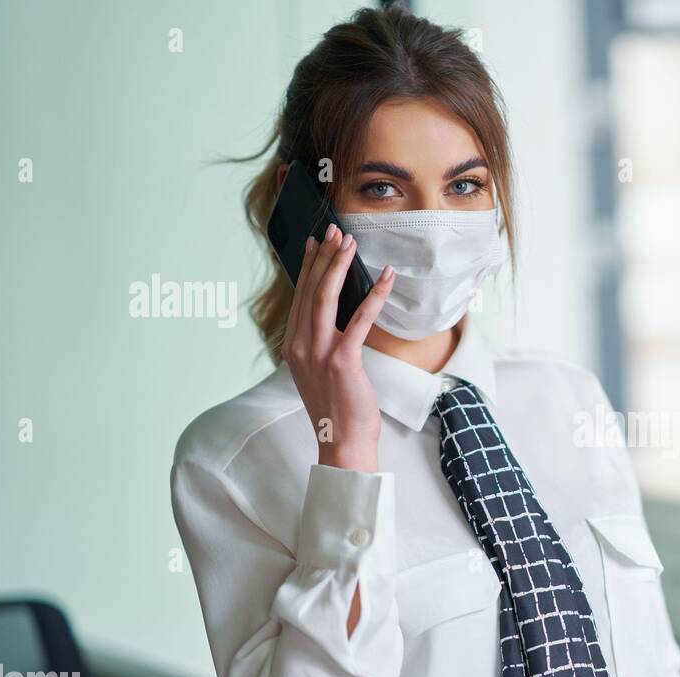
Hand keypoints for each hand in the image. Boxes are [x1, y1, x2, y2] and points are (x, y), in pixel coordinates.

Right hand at [283, 222, 394, 471]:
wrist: (341, 441)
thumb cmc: (338, 408)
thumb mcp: (322, 371)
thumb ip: (323, 343)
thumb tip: (339, 316)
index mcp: (293, 346)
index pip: (300, 298)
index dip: (308, 267)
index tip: (315, 243)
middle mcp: (300, 346)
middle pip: (310, 291)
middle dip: (323, 258)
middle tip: (335, 232)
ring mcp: (318, 353)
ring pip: (325, 299)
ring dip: (339, 267)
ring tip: (350, 244)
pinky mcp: (342, 361)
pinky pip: (359, 321)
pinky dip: (374, 296)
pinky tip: (385, 279)